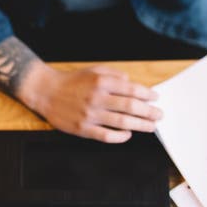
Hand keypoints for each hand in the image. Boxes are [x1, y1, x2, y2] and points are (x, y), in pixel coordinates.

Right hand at [18, 62, 161, 142]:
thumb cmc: (72, 81)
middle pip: (130, 107)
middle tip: (159, 115)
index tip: (156, 98)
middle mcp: (97, 97)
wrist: (46, 91)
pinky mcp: (83, 129)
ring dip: (140, 125)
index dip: (147, 95)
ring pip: (122, 122)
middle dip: (149, 112)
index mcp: (101, 81)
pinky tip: (128, 134)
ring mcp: (90, 114)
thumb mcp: (93, 70)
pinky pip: (107, 136)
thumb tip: (132, 84)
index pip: (131, 89)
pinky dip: (121, 137)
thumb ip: (114, 75)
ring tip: (151, 126)